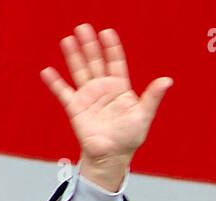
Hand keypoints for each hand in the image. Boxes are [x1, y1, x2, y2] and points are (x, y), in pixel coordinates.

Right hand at [41, 24, 172, 190]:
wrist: (111, 157)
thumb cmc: (129, 138)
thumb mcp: (143, 116)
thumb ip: (152, 97)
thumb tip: (167, 81)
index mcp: (119, 88)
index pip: (115, 62)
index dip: (111, 47)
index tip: (107, 33)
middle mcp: (102, 89)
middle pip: (95, 61)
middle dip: (89, 45)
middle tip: (83, 28)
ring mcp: (88, 97)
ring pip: (79, 71)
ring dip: (73, 56)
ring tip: (68, 40)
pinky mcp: (75, 109)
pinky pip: (63, 93)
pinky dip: (55, 83)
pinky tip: (48, 71)